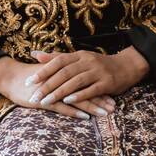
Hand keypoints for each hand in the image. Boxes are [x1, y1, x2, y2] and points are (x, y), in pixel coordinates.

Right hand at [0, 56, 114, 119]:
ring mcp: (53, 90)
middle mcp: (61, 80)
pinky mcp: (44, 100)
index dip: (99, 89)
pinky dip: (74, 111)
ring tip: (106, 113)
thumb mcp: (48, 77)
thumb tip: (74, 86)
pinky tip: (85, 117)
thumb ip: (61, 79)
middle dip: (101, 99)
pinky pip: (62, 106)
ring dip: (93, 106)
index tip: (113, 96)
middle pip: (85, 90)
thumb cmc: (29, 79)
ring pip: (77, 98)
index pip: (86, 82)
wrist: (9, 77)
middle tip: (114, 107)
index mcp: (64, 74)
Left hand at [25, 47, 147, 105]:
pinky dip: (78, 95)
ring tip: (45, 102)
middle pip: (64, 73)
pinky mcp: (107, 83)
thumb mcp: (79, 58)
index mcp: (79, 55)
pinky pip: (91, 89)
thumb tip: (34, 54)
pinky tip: (68, 101)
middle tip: (34, 97)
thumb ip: (57, 57)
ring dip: (59, 92)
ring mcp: (98, 72)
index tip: (29, 81)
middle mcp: (87, 61)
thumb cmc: (99, 64)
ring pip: (75, 82)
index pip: (57, 61)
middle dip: (47, 86)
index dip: (43, 71)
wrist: (127, 66)